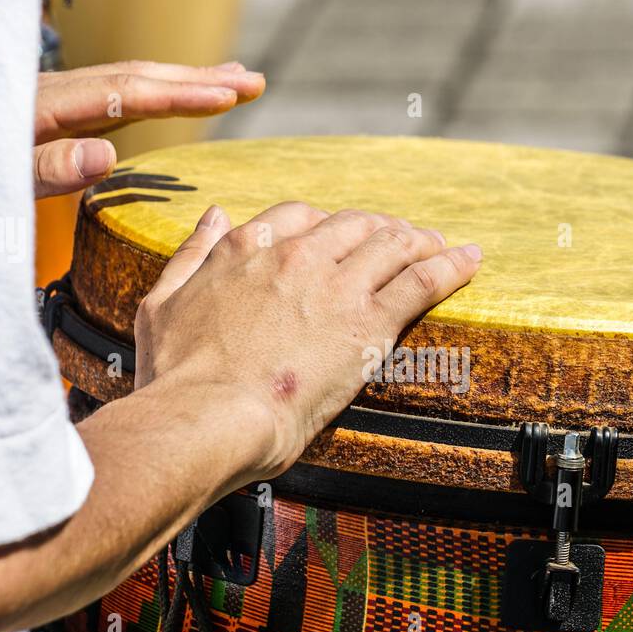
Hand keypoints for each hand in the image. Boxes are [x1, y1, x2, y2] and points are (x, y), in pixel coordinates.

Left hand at [32, 60, 264, 198]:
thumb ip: (49, 167)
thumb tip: (108, 155)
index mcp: (42, 104)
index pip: (124, 93)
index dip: (178, 97)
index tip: (226, 98)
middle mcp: (57, 90)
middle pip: (138, 77)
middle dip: (200, 80)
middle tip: (255, 84)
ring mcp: (59, 96)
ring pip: (133, 80)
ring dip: (187, 81)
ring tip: (237, 82)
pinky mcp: (59, 109)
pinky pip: (119, 96)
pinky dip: (159, 95)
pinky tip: (185, 102)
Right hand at [133, 203, 481, 479]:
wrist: (204, 418)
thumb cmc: (175, 379)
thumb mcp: (161, 304)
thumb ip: (190, 254)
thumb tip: (212, 213)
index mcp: (246, 250)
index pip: (299, 218)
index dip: (327, 226)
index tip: (340, 236)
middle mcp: (295, 257)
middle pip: (353, 225)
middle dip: (380, 228)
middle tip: (401, 239)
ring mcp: (336, 287)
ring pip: (391, 244)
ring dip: (420, 241)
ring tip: (441, 244)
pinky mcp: (369, 324)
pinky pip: (421, 282)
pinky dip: (451, 266)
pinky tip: (471, 260)